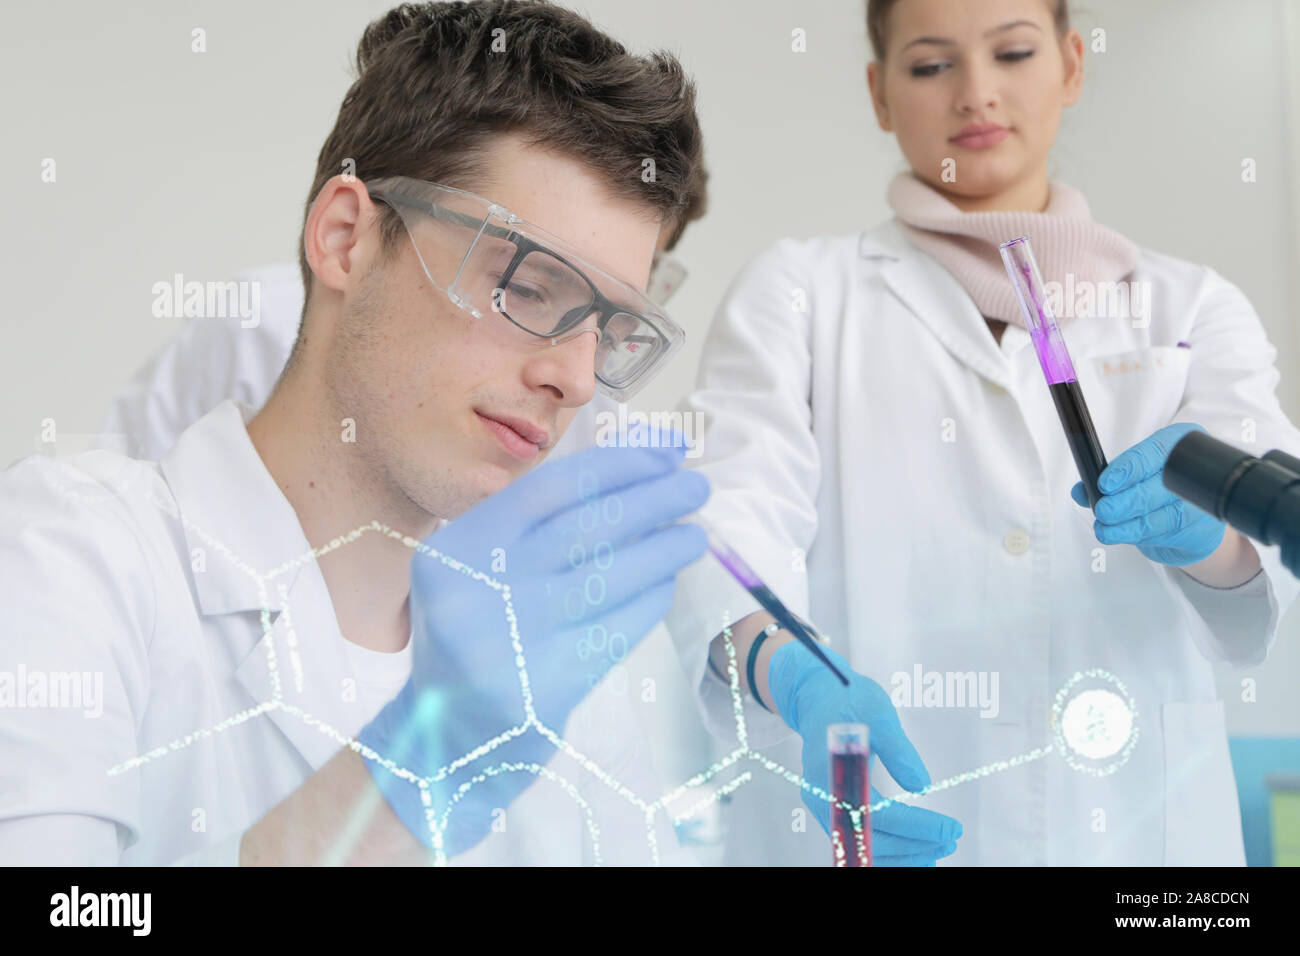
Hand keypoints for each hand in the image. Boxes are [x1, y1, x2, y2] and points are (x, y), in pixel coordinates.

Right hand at [359, 433, 708, 857]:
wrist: (445, 743)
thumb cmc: (476, 640)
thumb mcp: (474, 574)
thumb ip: (532, 527)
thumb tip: (634, 469)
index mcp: (457, 550)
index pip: (553, 488)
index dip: (619, 465)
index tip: (667, 454)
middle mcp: (476, 591)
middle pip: (587, 527)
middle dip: (654, 501)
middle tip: (696, 490)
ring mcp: (509, 643)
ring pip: (609, 577)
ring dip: (663, 551)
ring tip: (694, 538)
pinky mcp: (544, 689)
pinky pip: (615, 630)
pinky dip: (648, 601)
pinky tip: (665, 584)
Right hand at [768, 641, 962, 864]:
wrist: (817, 695)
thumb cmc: (847, 699)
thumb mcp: (878, 714)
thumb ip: (898, 751)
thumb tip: (922, 786)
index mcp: (831, 774)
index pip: (877, 815)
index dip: (916, 826)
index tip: (949, 828)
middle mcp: (822, 798)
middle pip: (868, 839)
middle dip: (912, 846)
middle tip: (949, 841)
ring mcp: (824, 805)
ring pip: (862, 847)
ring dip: (900, 854)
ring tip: (936, 851)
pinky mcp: (831, 806)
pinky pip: (858, 838)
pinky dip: (886, 848)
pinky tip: (911, 849)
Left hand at [1072, 422, 1225, 565]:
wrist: (1194, 520)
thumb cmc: (1159, 488)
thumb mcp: (1136, 473)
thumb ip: (1109, 479)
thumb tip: (1081, 490)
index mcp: (1177, 443)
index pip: (1154, 453)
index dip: (1128, 468)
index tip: (1105, 483)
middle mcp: (1194, 470)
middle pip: (1159, 487)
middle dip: (1124, 501)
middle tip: (1103, 509)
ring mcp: (1201, 503)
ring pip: (1161, 516)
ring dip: (1126, 525)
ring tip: (1105, 528)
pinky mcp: (1201, 532)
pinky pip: (1164, 535)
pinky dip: (1136, 536)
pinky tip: (1121, 534)